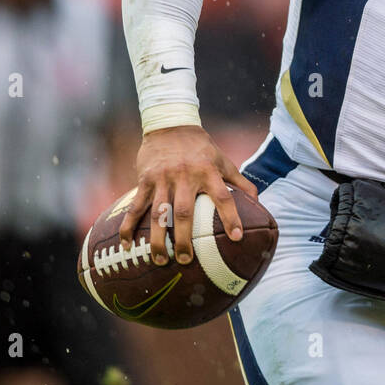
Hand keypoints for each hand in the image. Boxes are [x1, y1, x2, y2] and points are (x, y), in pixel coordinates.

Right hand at [118, 125, 258, 265]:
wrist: (170, 124)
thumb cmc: (201, 147)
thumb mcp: (222, 160)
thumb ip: (239, 181)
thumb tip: (258, 201)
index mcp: (208, 171)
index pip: (223, 196)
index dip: (231, 217)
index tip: (236, 237)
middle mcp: (185, 176)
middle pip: (185, 211)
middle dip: (185, 238)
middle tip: (187, 261)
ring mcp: (163, 178)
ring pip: (159, 213)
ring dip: (158, 239)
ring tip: (161, 260)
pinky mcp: (145, 180)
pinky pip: (136, 206)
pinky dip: (129, 226)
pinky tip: (127, 244)